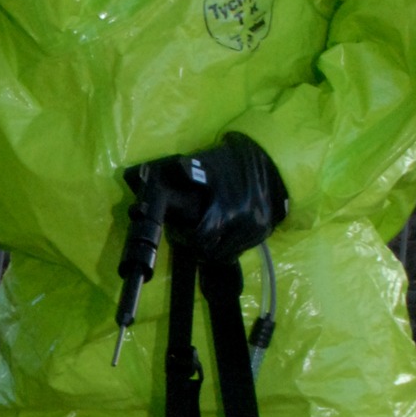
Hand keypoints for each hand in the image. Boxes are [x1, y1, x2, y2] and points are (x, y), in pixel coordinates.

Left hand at [123, 134, 287, 262]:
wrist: (270, 161)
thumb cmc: (230, 161)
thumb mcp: (204, 163)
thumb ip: (181, 175)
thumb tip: (145, 178)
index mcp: (222, 202)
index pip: (200, 235)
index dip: (184, 238)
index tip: (177, 232)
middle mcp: (239, 218)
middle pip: (209, 249)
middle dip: (196, 246)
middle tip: (187, 238)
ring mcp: (252, 228)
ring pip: (224, 254)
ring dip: (211, 250)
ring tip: (204, 239)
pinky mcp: (262, 233)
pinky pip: (238, 251)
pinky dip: (228, 248)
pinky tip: (222, 236)